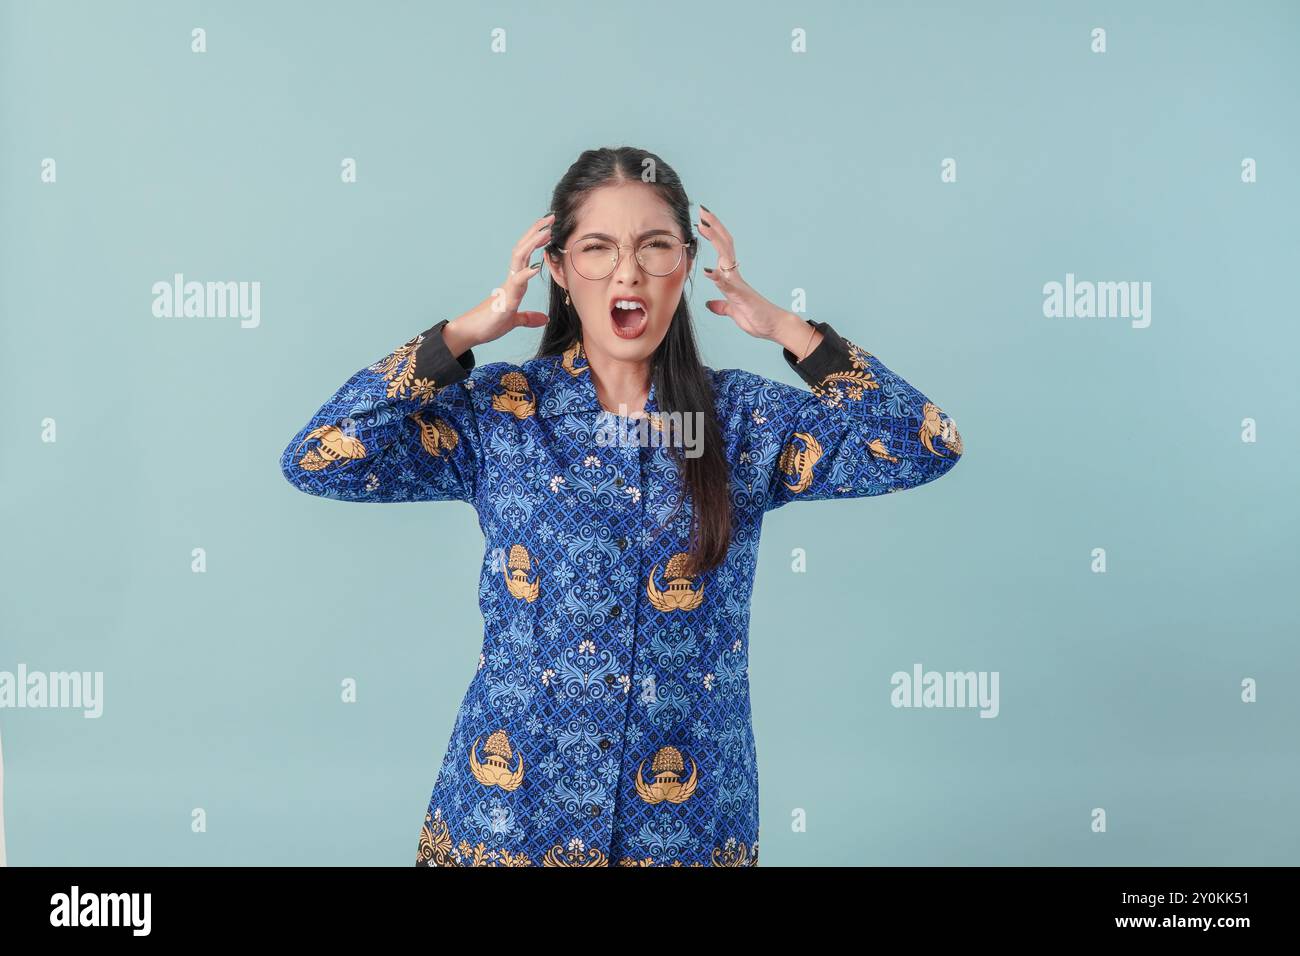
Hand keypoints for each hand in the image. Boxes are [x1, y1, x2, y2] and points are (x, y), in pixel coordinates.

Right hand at [444, 213, 552, 353]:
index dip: (536, 240)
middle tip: (550, 217)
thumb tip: (543, 319)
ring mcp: (507, 288)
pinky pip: (516, 284)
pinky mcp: (505, 300)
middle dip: (536, 232)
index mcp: (514, 282)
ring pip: (519, 259)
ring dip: (532, 243)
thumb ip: (528, 318)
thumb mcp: (514, 320)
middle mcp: (511, 280)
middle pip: (523, 249)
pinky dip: (526, 275)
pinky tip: (537, 267)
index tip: (548, 227)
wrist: (471, 333)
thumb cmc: (490, 323)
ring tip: (546, 231)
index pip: (526, 255)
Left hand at [698, 207, 792, 341]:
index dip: (713, 235)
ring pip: (725, 257)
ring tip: (702, 225)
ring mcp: (738, 284)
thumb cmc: (758, 318)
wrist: (775, 327)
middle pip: (724, 245)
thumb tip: (711, 304)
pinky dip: (717, 277)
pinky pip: (727, 285)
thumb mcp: (733, 312)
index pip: (722, 250)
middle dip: (713, 227)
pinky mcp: (741, 297)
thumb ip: (722, 306)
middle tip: (703, 210)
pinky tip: (706, 270)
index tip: (702, 222)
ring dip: (714, 240)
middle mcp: (735, 276)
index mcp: (732, 278)